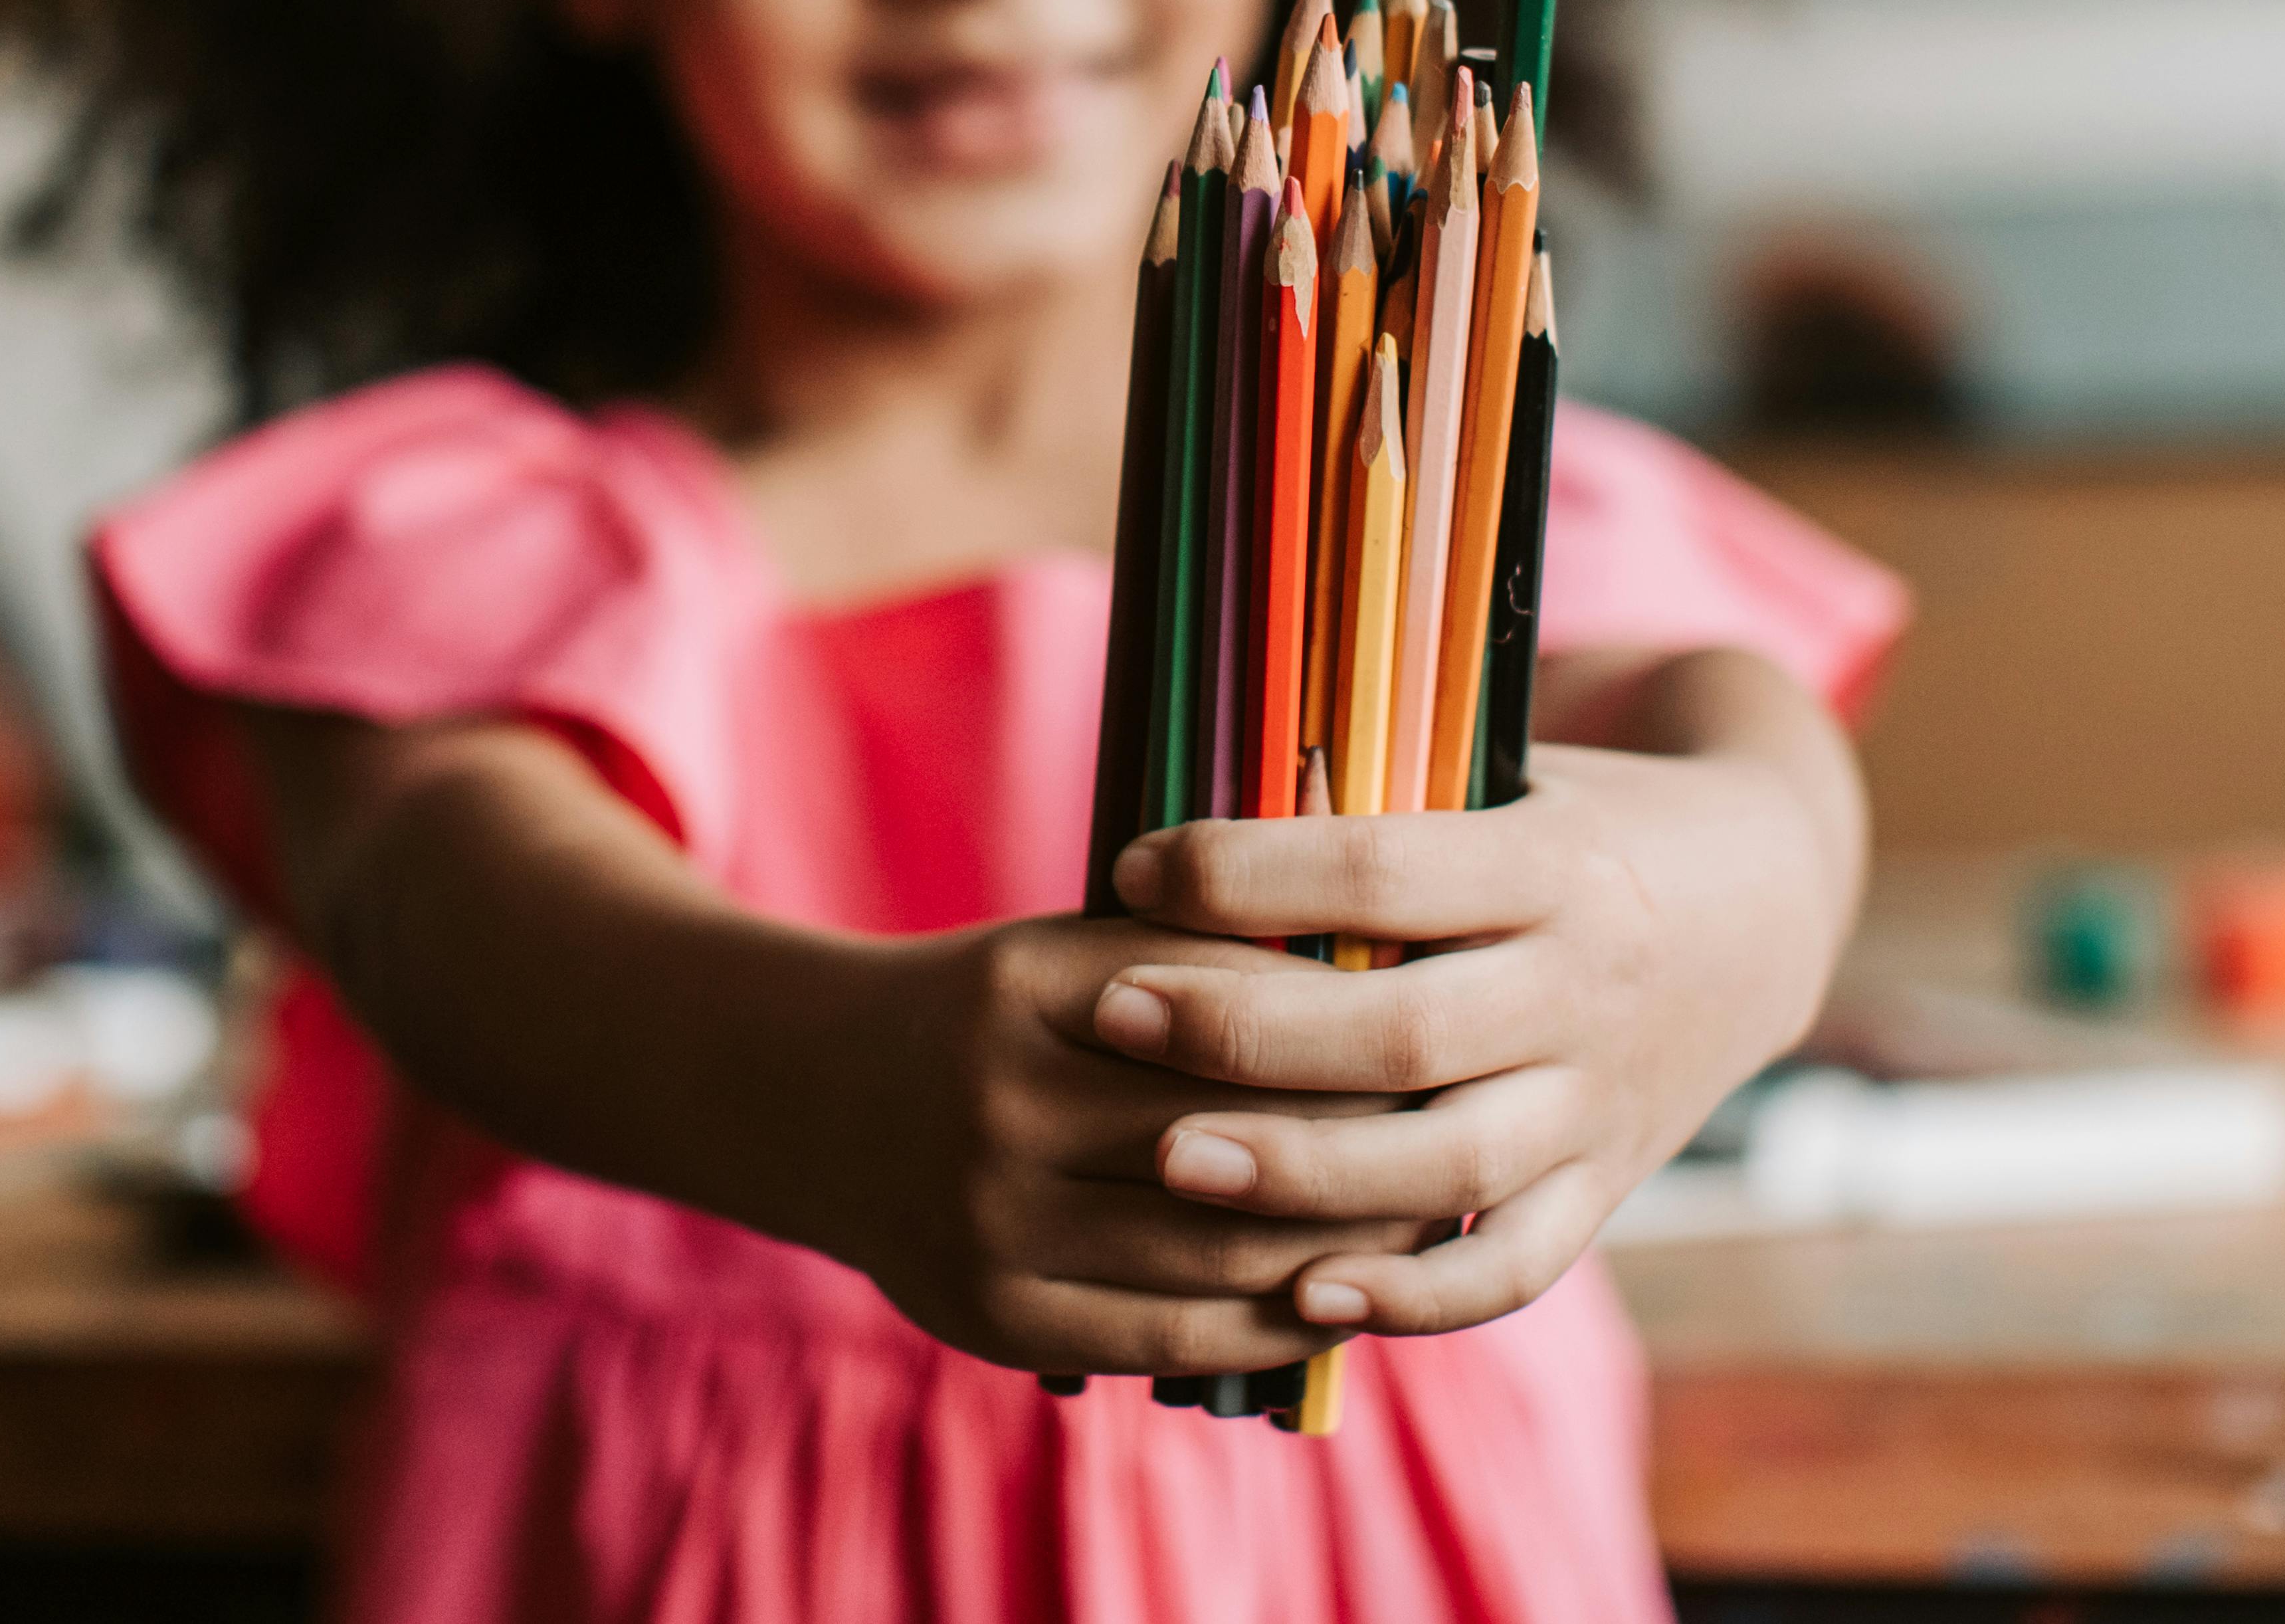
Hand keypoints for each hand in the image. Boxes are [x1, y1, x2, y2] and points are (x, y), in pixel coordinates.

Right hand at [819, 913, 1446, 1373]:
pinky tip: (1335, 1301)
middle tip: (1465, 1136)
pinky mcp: (992, 1314)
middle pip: (1238, 1132)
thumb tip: (1395, 990)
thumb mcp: (1075, 953)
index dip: (1353, 1028)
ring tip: (1427, 1225)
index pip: (1234, 1006)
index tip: (1443, 1033)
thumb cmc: (997, 1015)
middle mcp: (1000, 1097)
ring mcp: (989, 1215)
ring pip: (1217, 1245)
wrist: (819, 1099)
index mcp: (1027, 980)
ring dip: (1343, 1246)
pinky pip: (1171, 1332)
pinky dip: (1272, 1324)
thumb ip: (1203, 966)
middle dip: (1370, 1144)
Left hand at [1088, 688, 1860, 1339]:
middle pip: (1404, 1033)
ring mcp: (1603, 1104)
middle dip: (1243, 1032)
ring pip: (1447, 1167)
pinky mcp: (1609, 1188)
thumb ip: (1378, 803)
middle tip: (1113, 1016)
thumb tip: (1192, 821)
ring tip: (1168, 1161)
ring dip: (1303, 1172)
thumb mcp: (1503, 775)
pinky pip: (1512, 1268)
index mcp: (1555, 865)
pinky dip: (1411, 1299)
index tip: (1133, 871)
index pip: (1384, 872)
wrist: (1764, 905)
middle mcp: (1587, 990)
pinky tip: (1300, 1296)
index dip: (1249, 875)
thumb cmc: (1575, 818)